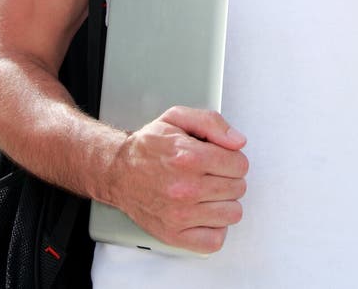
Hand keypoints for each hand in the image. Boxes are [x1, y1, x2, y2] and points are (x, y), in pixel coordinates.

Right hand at [107, 106, 247, 253]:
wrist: (118, 171)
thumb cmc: (148, 146)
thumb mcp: (178, 117)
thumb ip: (212, 123)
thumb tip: (238, 142)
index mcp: (188, 156)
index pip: (239, 164)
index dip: (233, 159)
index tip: (222, 158)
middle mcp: (185, 188)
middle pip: (237, 188)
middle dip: (229, 177)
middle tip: (212, 173)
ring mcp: (180, 215)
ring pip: (232, 214)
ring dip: (224, 202)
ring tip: (209, 192)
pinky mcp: (174, 235)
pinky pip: (215, 240)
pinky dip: (215, 228)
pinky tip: (204, 212)